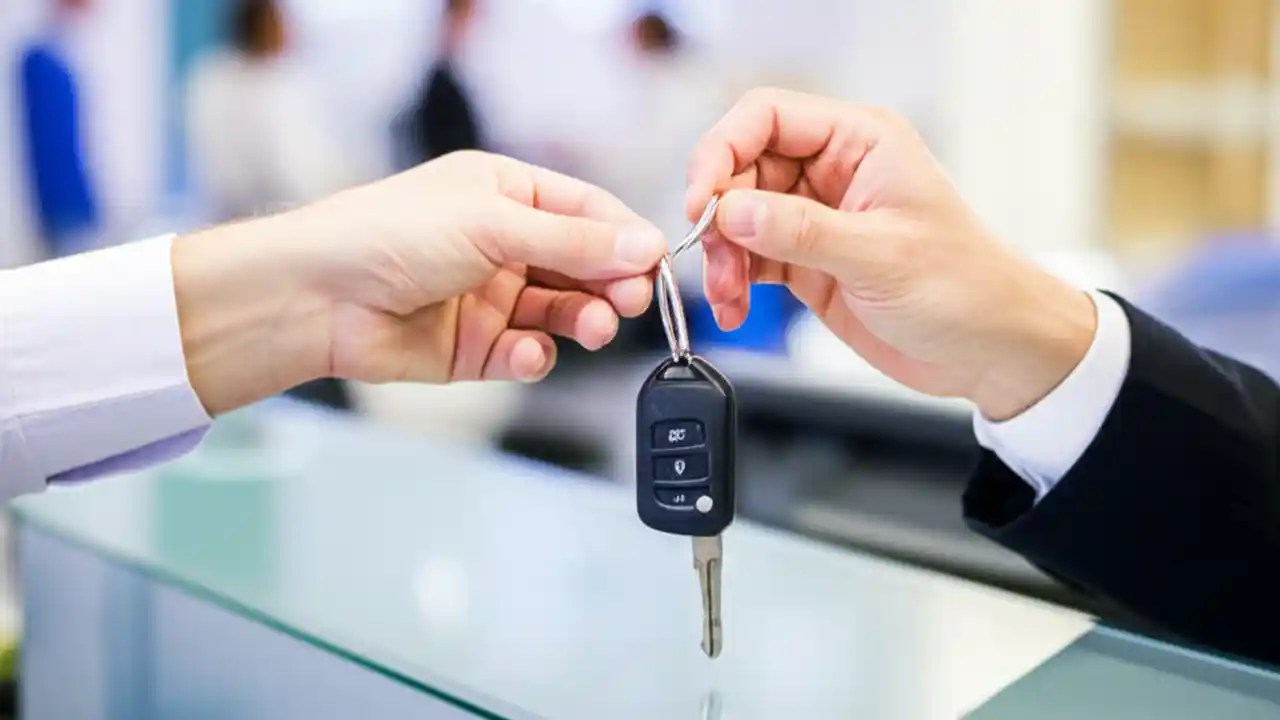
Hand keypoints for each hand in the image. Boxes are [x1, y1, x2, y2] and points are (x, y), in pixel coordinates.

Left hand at [175, 151, 665, 413]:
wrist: (319, 297)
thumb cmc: (390, 234)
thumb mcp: (493, 225)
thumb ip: (574, 242)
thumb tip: (645, 246)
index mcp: (507, 194)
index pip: (587, 211)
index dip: (625, 236)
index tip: (657, 261)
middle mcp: (504, 245)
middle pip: (583, 266)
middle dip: (611, 283)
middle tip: (631, 299)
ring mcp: (491, 297)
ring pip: (561, 313)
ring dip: (584, 321)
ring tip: (593, 327)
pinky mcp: (476, 348)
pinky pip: (526, 354)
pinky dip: (535, 356)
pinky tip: (528, 352)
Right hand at [686, 88, 1096, 419]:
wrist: (993, 352)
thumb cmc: (968, 288)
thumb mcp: (881, 256)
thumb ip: (801, 231)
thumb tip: (733, 211)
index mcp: (861, 142)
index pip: (768, 116)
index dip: (723, 150)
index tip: (703, 199)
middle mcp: (834, 173)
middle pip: (742, 169)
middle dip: (720, 216)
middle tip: (716, 259)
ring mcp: (818, 219)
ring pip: (740, 219)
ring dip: (722, 257)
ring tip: (729, 295)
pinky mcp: (809, 263)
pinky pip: (751, 260)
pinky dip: (734, 283)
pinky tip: (736, 308)